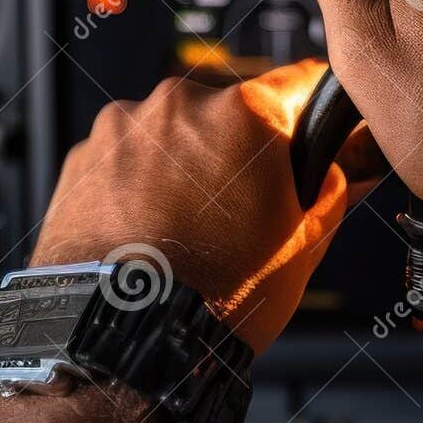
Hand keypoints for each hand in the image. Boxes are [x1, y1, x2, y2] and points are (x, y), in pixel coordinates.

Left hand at [31, 58, 362, 353]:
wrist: (125, 338)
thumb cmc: (214, 294)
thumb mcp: (304, 246)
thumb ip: (333, 190)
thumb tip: (340, 171)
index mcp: (242, 112)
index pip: (299, 84)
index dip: (315, 109)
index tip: (315, 126)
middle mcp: (177, 105)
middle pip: (227, 114)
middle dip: (239, 152)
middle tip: (245, 212)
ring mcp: (122, 129)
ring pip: (172, 137)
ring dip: (185, 167)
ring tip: (189, 231)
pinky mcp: (82, 159)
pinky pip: (127, 160)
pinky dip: (139, 186)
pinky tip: (149, 232)